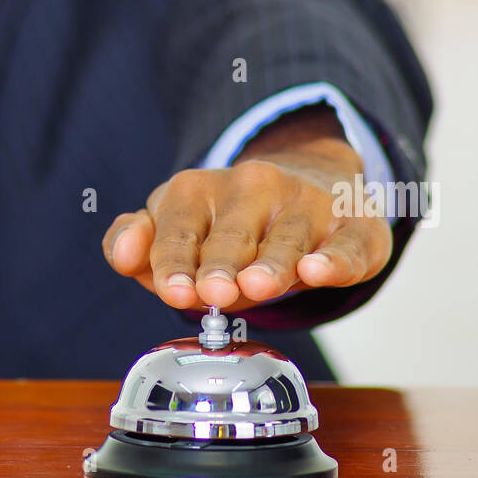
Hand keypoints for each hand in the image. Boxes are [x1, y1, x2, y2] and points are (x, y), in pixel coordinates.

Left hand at [102, 108, 392, 311]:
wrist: (310, 184)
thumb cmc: (229, 225)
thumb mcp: (178, 228)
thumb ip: (141, 244)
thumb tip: (123, 253)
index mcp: (200, 189)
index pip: (179, 227)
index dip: (174, 260)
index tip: (172, 290)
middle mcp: (255, 187)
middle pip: (233, 233)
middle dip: (222, 264)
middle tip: (214, 293)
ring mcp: (307, 203)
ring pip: (289, 238)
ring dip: (274, 263)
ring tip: (258, 285)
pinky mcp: (355, 224)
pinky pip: (349, 243)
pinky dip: (336, 258)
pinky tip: (320, 271)